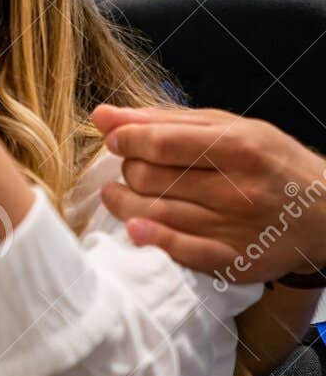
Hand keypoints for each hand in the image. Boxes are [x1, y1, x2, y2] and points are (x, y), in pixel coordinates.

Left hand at [94, 103, 325, 283]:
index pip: (162, 142)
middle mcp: (239, 188)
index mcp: (239, 147)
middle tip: (129, 168)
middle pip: (151, 177)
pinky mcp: (234, 260)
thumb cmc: (270, 162)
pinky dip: (149, 239)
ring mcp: (236, 227)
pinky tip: (133, 228)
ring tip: (117, 193)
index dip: (126, 140)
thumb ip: (166, 121)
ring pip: (155, 213)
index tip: (115, 139)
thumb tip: (103, 115)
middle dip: (127, 169)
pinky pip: (180, 252)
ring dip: (122, 203)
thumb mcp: (231, 129)